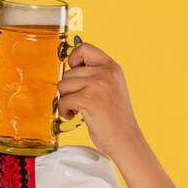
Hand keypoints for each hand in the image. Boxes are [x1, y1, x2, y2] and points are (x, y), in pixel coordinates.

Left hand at [57, 39, 143, 158]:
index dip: (74, 59)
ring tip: (78, 109)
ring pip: (63, 85)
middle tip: (79, 102)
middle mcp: (106, 72)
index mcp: (112, 67)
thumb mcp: (111, 87)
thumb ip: (95, 74)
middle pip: (69, 71)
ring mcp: (97, 85)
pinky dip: (64, 111)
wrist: (125, 138)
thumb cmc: (115, 118)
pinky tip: (74, 116)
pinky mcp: (88, 99)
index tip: (75, 73)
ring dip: (66, 100)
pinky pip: (63, 101)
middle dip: (69, 89)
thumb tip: (70, 66)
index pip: (84, 48)